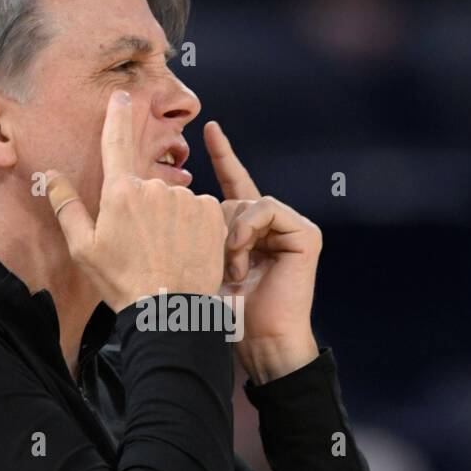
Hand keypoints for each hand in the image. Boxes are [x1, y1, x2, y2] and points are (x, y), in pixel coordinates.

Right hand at [45, 91, 226, 311]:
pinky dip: (190, 225)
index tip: (123, 96)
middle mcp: (155, 188)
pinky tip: (183, 249)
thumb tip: (51, 175)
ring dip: (168, 217)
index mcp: (120, 193)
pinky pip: (196, 210)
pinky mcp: (211, 213)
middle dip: (142, 206)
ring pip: (172, 199)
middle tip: (140, 243)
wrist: (169, 310)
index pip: (115, 142)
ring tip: (163, 251)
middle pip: (145, 185)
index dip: (118, 115)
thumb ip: (67, 206)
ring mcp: (186, 199)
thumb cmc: (122, 282)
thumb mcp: (84, 249)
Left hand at [206, 120, 320, 382]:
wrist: (257, 341)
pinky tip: (243, 260)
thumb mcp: (197, 266)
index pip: (233, 184)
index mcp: (245, 231)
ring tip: (228, 269)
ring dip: (230, 236)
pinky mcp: (304, 233)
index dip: (224, 156)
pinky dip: (248, 231)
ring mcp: (290, 228)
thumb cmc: (223, 316)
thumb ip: (190, 233)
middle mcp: (270, 226)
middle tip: (216, 266)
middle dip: (214, 228)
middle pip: (232, 198)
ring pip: (248, 203)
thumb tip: (165, 200)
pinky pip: (267, 208)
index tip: (210, 128)